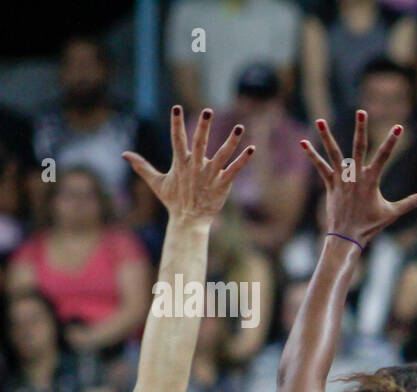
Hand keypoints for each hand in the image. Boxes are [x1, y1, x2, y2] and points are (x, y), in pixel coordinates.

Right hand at [123, 105, 254, 225]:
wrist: (188, 220)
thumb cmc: (173, 200)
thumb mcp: (156, 182)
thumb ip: (142, 166)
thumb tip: (124, 154)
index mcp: (180, 163)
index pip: (177, 139)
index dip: (176, 123)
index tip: (176, 107)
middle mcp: (195, 166)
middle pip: (199, 142)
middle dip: (203, 126)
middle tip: (208, 110)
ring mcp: (210, 174)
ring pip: (222, 154)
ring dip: (231, 141)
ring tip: (240, 127)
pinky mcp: (222, 184)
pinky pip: (235, 169)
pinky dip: (243, 160)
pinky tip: (252, 148)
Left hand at [301, 111, 416, 247]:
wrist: (347, 236)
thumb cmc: (370, 225)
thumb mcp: (392, 213)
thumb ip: (409, 203)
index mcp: (371, 180)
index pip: (384, 156)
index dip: (392, 141)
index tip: (398, 127)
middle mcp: (355, 176)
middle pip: (359, 147)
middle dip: (361, 129)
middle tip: (361, 112)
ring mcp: (341, 179)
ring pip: (334, 153)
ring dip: (327, 136)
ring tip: (320, 120)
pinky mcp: (330, 184)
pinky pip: (320, 167)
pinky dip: (312, 155)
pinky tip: (304, 143)